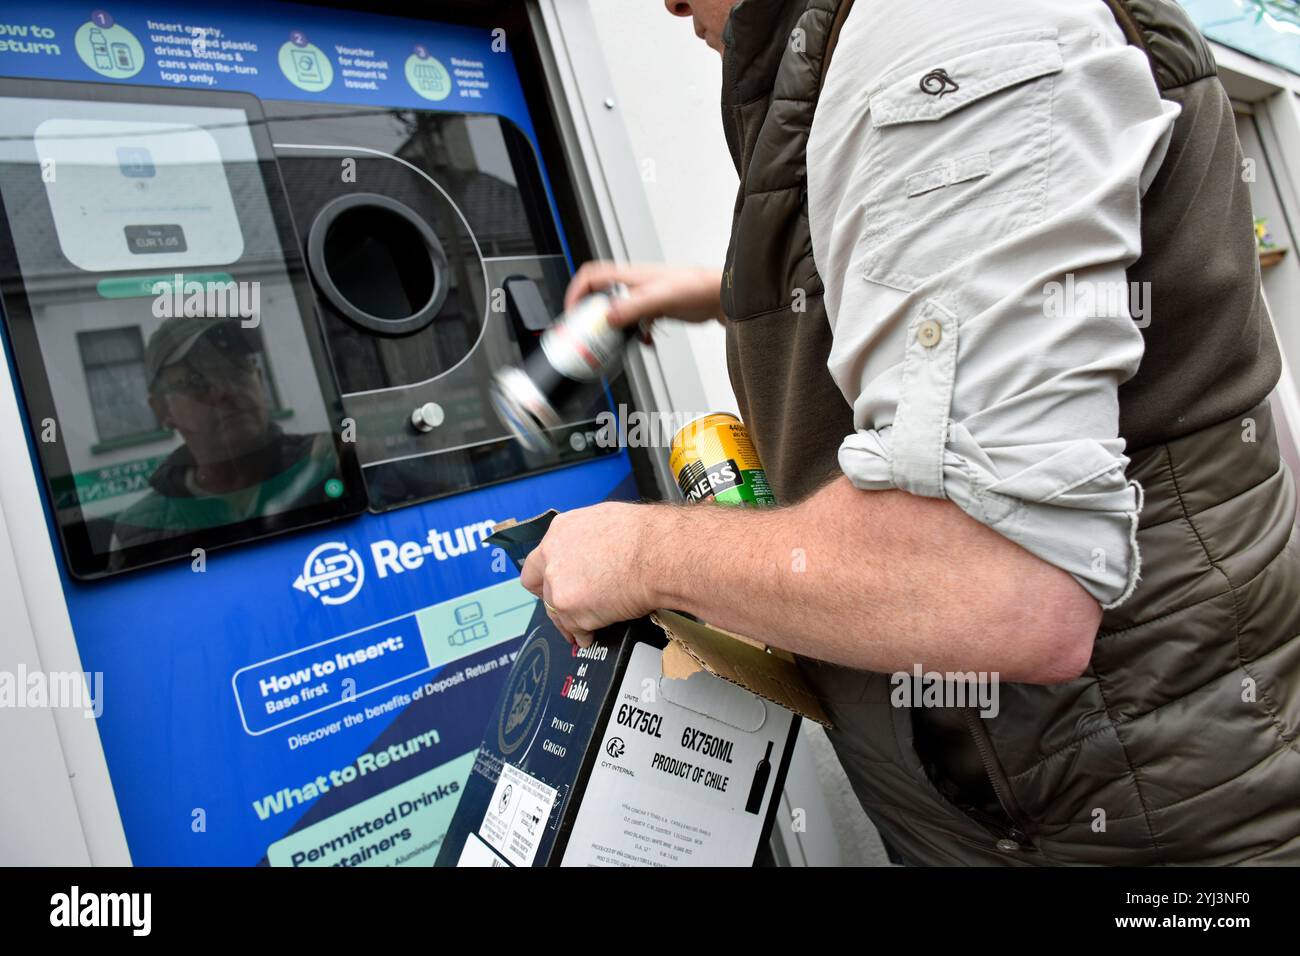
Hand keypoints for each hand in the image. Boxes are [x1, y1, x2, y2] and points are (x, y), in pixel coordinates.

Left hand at [519, 503, 667, 647]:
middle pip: (544, 591)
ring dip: (571, 621)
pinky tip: (596, 632)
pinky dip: (586, 634)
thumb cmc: (646, 536)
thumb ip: (585, 540)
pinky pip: (576, 629)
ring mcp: (559, 585)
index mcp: (560, 532)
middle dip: (557, 603)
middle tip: (570, 610)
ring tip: (587, 625)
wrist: (660, 555)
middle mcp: (553, 558)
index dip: (545, 580)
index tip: (552, 589)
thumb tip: (589, 552)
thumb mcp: (606, 522)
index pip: (536, 563)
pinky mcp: (571, 610)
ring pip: (558, 613)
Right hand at [564, 261, 723, 340]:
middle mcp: (634, 284)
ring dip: (618, 330)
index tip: (572, 313)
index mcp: (629, 276)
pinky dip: (637, 336)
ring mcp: (644, 297)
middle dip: (595, 317)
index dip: (576, 292)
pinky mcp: (655, 309)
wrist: (718, 296)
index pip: (591, 276)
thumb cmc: (695, 287)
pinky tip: (646, 342)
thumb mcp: (659, 298)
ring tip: (620, 343)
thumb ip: (632, 308)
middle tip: (593, 335)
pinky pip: (636, 324)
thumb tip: (608, 318)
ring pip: (619, 314)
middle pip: (602, 298)